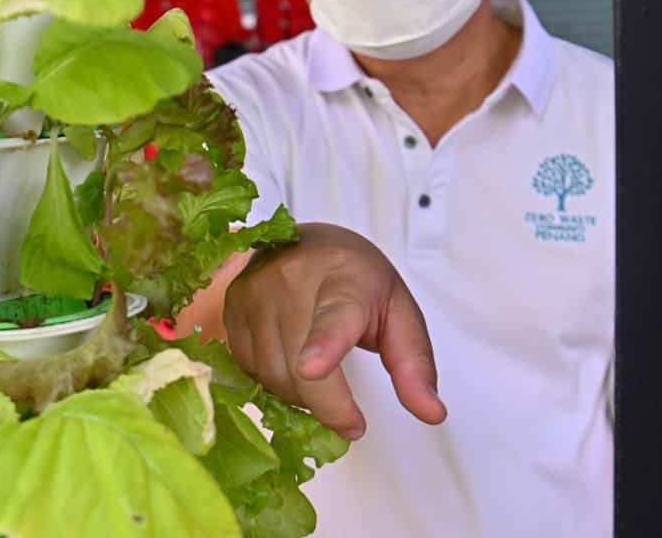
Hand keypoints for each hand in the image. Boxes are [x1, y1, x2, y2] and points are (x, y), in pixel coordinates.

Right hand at [223, 223, 446, 440]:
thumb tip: (431, 413)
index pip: (334, 316)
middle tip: (351, 421)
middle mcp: (291, 282)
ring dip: (300, 398)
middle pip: (300, 368)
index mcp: (345, 281)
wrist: (306, 241)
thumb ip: (414, 364)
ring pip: (272, 376)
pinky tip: (290, 366)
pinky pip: (250, 369)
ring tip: (322, 385)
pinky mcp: (231, 307)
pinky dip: (273, 382)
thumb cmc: (357, 278)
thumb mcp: (398, 312)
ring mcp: (254, 293)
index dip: (323, 345)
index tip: (313, 368)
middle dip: (328, 407)